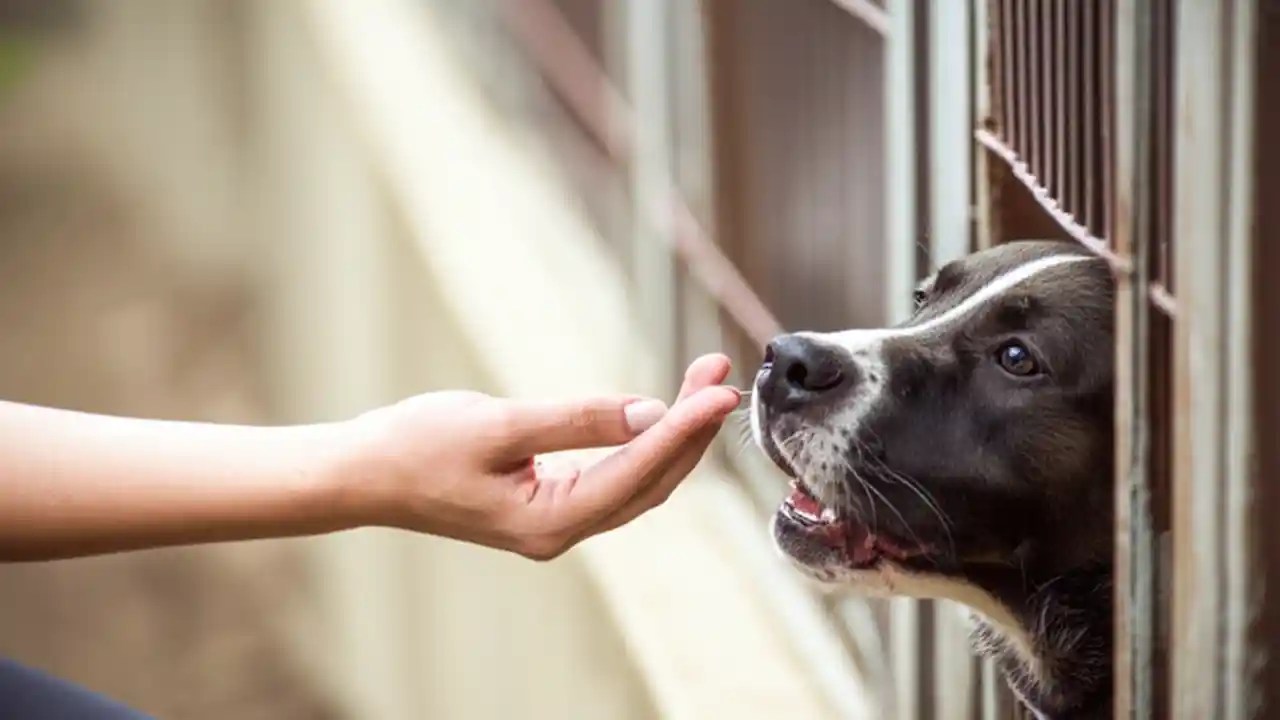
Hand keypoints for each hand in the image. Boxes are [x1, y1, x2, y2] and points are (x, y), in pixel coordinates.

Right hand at [337, 354, 738, 558]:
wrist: (363, 475)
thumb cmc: (416, 447)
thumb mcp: (498, 425)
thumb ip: (577, 420)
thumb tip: (650, 412)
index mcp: (548, 522)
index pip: (637, 471)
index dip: (684, 429)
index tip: (720, 391)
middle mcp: (560, 531)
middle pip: (650, 481)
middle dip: (689, 428)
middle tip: (718, 373)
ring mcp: (554, 522)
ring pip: (636, 481)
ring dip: (672, 435)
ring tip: (701, 384)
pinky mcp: (546, 504)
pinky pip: (613, 477)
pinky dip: (642, 444)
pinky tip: (659, 415)